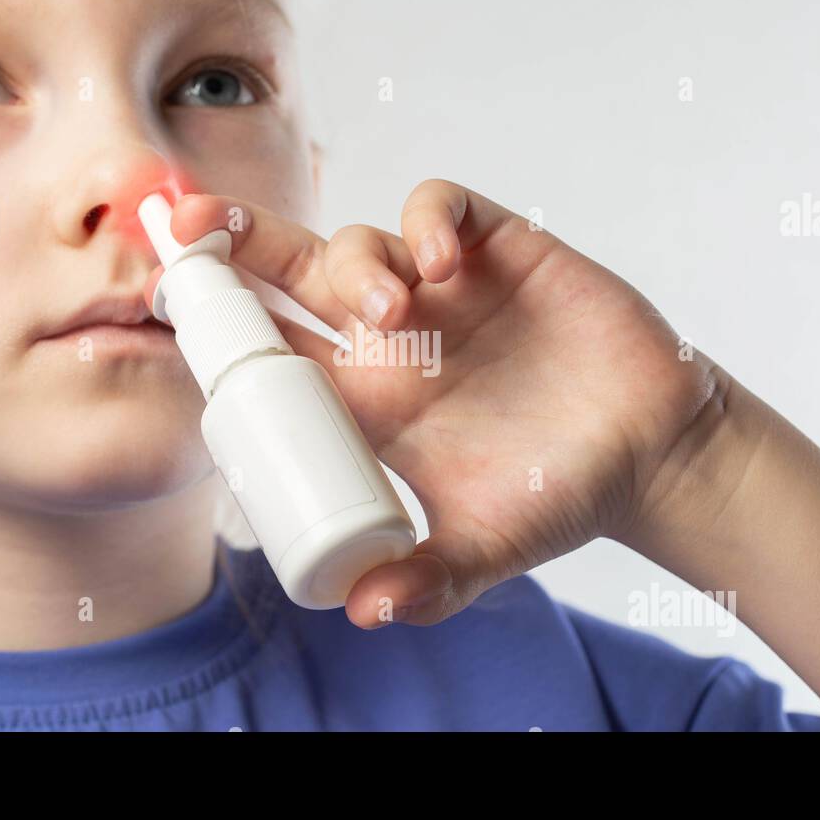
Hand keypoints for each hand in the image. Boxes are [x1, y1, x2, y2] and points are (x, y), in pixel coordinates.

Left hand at [147, 180, 720, 626]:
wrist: (650, 453)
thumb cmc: (561, 496)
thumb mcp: (486, 549)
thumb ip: (427, 581)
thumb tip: (364, 612)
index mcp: (369, 401)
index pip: (274, 351)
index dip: (222, 324)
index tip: (169, 305)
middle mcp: (392, 339)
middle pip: (292, 272)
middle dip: (237, 240)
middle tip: (197, 230)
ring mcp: (441, 290)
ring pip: (358, 241)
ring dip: (357, 262)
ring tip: (396, 310)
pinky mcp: (497, 250)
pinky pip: (438, 208)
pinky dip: (427, 221)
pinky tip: (445, 264)